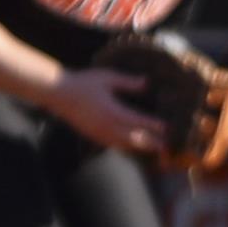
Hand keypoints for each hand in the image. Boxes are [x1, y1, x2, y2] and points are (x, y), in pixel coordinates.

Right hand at [44, 69, 165, 154]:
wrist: (59, 94)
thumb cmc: (85, 83)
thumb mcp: (107, 77)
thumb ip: (128, 82)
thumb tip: (148, 83)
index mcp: (112, 111)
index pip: (138, 121)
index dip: (154, 125)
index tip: (168, 128)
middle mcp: (107, 126)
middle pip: (134, 138)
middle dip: (152, 142)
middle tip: (168, 146)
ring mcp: (100, 133)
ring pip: (125, 144)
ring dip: (141, 147)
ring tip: (156, 149)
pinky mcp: (94, 136)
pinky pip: (114, 145)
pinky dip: (127, 147)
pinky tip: (135, 147)